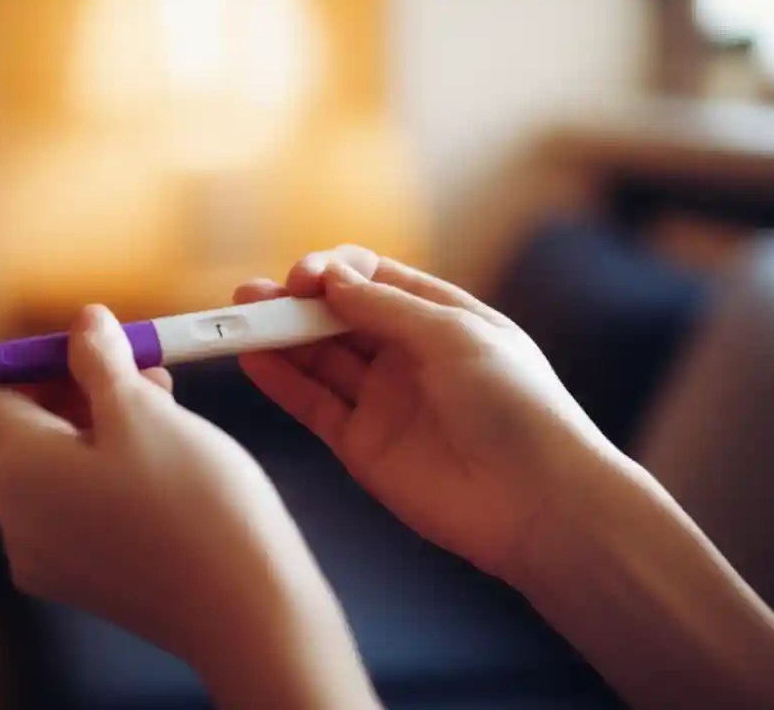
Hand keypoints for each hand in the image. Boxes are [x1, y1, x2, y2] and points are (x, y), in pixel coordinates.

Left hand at [0, 305, 377, 706]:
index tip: (110, 347)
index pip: (7, 393)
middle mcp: (17, 520)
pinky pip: (84, 514)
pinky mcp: (85, 584)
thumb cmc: (194, 502)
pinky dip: (114, 483)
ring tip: (170, 418)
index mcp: (17, 470)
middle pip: (34, 433)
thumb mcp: (144, 409)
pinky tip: (166, 473)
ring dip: (108, 435)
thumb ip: (100, 359)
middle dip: (88, 394)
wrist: (245, 609)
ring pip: (64, 473)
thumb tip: (82, 322)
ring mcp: (48, 560)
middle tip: (151, 377)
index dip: (57, 360)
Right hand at [235, 246, 620, 578]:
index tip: (304, 277)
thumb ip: (386, 309)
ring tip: (236, 320)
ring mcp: (385, 401)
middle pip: (338, 317)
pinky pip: (313, 405)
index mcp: (442, 317)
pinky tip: (252, 359)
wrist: (537, 502)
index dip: (335, 271)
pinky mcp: (364, 445)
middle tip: (252, 296)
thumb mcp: (454, 335)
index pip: (374, 278)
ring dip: (278, 338)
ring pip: (318, 360)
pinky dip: (281, 382)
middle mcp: (409, 356)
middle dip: (294, 303)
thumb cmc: (514, 406)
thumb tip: (331, 279)